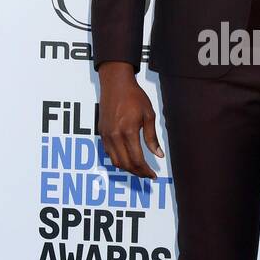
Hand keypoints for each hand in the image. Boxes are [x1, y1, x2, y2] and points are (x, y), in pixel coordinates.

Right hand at [97, 62, 163, 178]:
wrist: (116, 84)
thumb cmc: (134, 97)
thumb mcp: (149, 115)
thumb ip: (152, 138)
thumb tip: (158, 155)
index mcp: (128, 132)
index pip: (137, 160)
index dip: (145, 171)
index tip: (153, 175)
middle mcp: (115, 136)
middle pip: (125, 164)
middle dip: (137, 173)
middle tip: (147, 175)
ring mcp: (106, 135)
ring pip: (115, 161)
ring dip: (127, 168)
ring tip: (139, 168)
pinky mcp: (101, 133)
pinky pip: (109, 153)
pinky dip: (118, 159)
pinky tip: (127, 157)